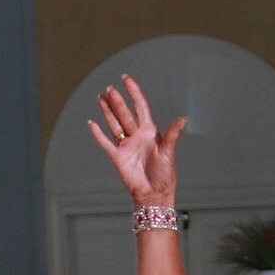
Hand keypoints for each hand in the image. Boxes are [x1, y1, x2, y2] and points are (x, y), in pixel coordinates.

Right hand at [89, 74, 185, 208]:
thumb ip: (172, 134)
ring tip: (101, 97)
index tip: (126, 79)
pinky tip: (91, 123)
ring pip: (114, 124)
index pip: (139, 107)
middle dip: (117, 101)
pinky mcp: (117, 157)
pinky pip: (105, 143)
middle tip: (110, 88)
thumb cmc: (164, 175)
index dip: (133, 92)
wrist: (154, 194)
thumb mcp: (169, 152)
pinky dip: (98, 134)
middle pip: (124, 113)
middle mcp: (136, 136)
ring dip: (107, 111)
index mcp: (149, 132)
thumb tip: (183, 119)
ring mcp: (126, 146)